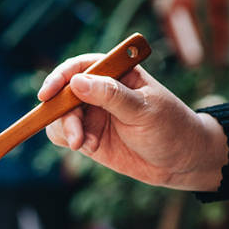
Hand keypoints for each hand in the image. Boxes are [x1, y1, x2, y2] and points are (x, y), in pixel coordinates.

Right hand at [38, 54, 227, 190]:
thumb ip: (111, 96)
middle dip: (64, 115)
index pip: (80, 66)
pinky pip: (64, 134)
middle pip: (64, 94)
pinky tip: (90, 148)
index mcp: (116, 73)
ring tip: (85, 145)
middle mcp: (100, 90)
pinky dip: (69, 141)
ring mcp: (92, 113)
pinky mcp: (88, 135)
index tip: (47, 94)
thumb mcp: (144, 110)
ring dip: (66, 130)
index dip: (60, 77)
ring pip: (59, 115)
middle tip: (76, 138)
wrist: (181, 162)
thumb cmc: (171, 128)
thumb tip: (76, 82)